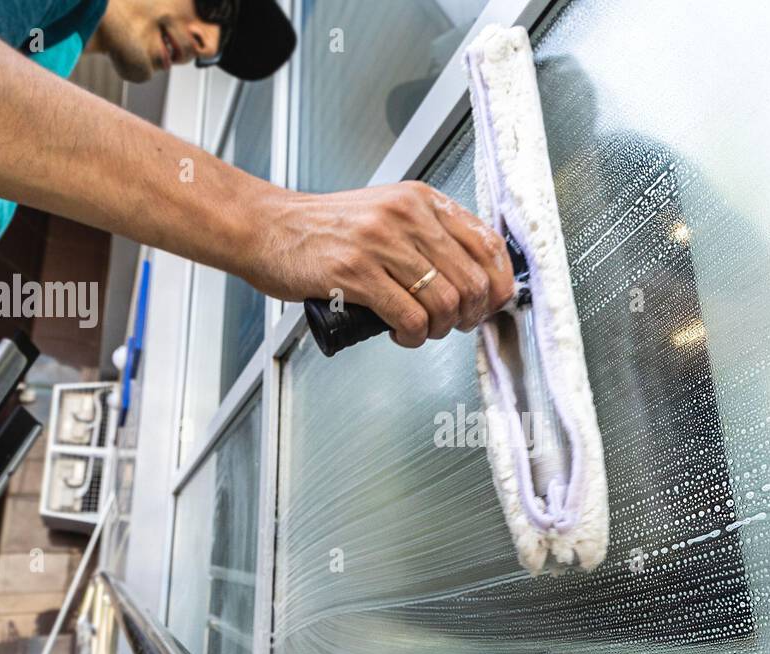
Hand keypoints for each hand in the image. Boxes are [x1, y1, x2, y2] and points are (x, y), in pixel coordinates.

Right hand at [247, 181, 515, 347]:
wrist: (268, 228)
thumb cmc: (326, 228)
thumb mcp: (387, 213)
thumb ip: (428, 235)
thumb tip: (475, 278)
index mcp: (421, 200)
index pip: (488, 243)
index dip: (501, 283)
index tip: (494, 304)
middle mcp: (407, 216)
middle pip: (473, 281)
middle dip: (470, 316)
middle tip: (453, 325)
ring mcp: (381, 243)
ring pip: (446, 303)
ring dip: (439, 330)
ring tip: (422, 330)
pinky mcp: (357, 273)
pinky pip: (410, 318)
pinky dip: (413, 337)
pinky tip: (401, 334)